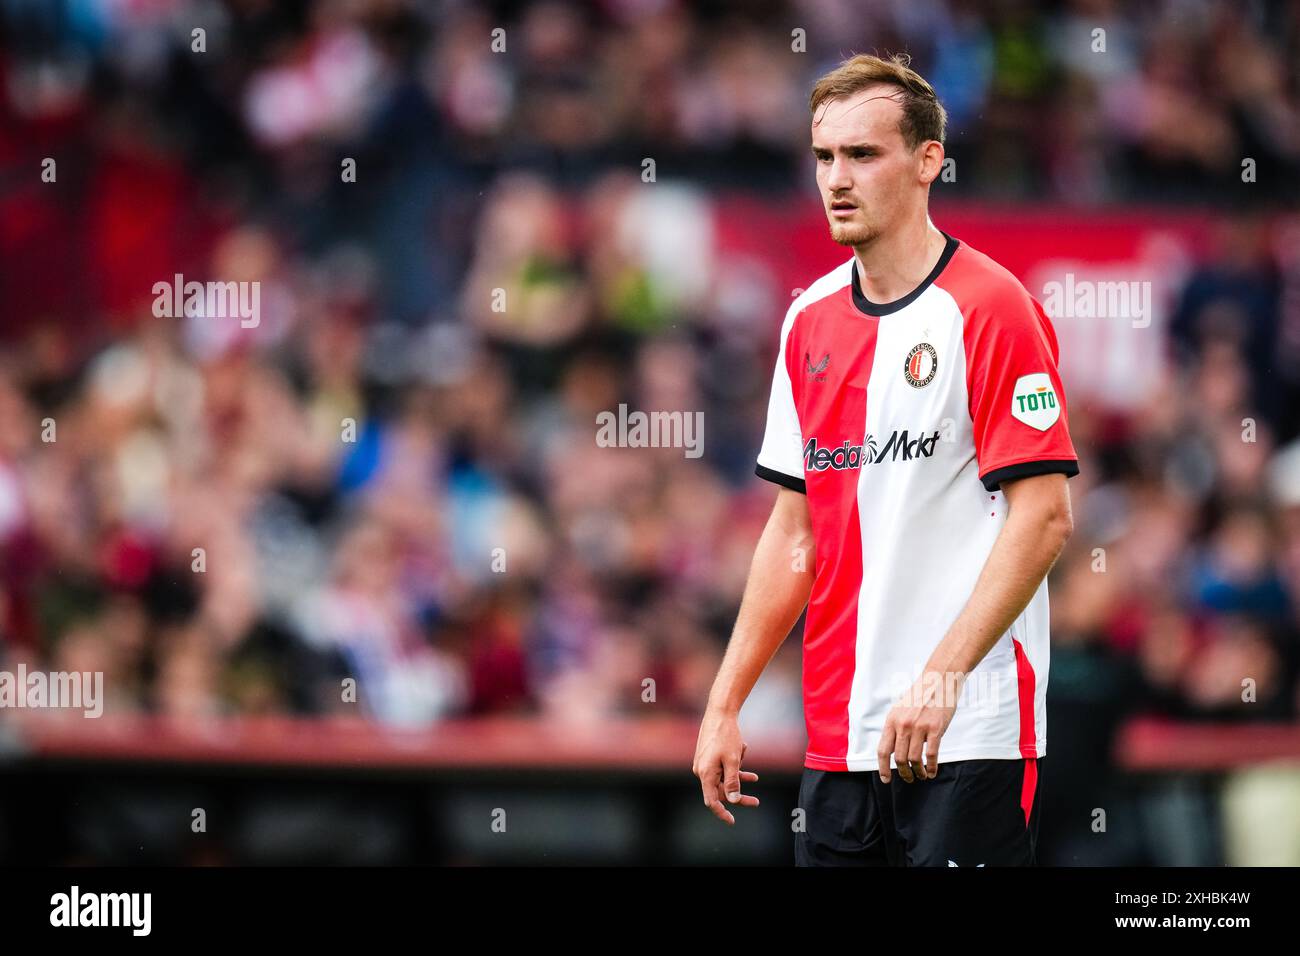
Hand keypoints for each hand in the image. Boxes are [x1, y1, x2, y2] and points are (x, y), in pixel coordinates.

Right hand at [692, 709, 759, 824]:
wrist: (720, 712)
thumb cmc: (726, 735)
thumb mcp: (733, 760)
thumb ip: (733, 782)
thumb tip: (733, 800)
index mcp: (704, 773)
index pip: (711, 800)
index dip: (721, 812)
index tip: (732, 821)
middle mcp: (701, 770)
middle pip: (720, 791)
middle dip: (738, 794)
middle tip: (756, 802)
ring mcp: (704, 763)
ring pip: (723, 779)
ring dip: (738, 778)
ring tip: (755, 777)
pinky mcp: (709, 756)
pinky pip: (722, 769)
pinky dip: (734, 769)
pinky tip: (747, 765)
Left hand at [877, 670, 959, 783]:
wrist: (938, 680)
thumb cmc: (920, 696)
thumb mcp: (900, 709)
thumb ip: (895, 728)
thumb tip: (893, 751)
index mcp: (892, 720)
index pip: (883, 750)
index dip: (883, 768)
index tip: (886, 779)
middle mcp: (903, 725)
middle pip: (899, 758)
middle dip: (904, 773)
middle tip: (909, 778)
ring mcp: (919, 727)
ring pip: (915, 760)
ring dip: (918, 772)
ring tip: (922, 776)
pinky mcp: (936, 728)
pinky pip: (931, 754)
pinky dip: (931, 767)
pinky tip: (932, 772)